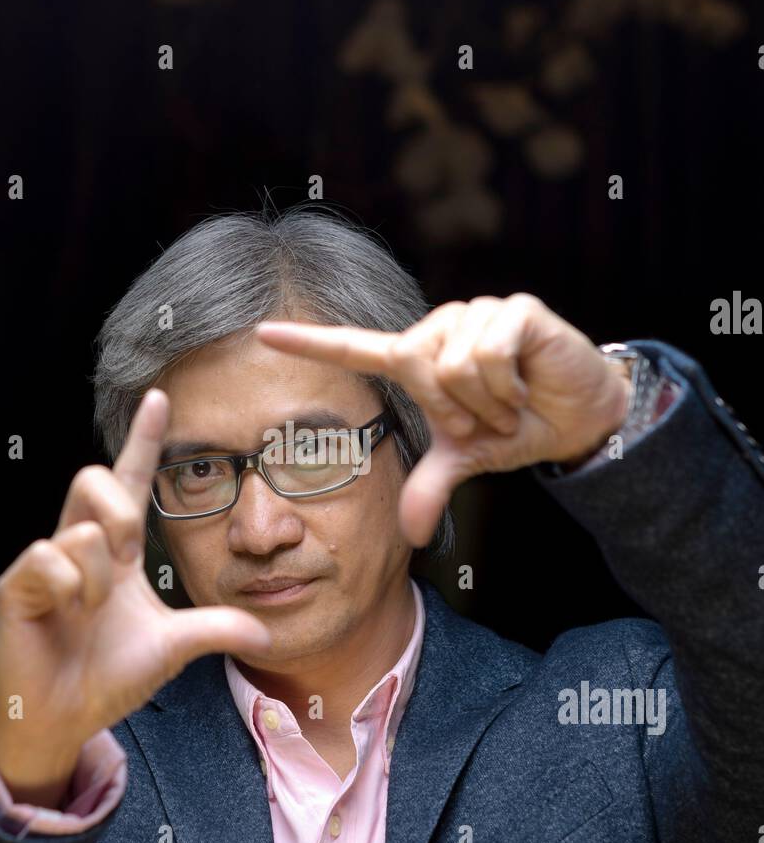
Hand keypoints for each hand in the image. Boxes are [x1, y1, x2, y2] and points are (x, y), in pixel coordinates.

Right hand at [0, 389, 271, 802]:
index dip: (143, 440)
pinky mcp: (16, 586)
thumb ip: (214, 629)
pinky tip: (68, 615)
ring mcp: (44, 564)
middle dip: (120, 511)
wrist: (66, 718)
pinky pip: (49, 559)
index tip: (161, 396)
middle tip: (127, 556)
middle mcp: (78, 546)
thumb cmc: (109, 677)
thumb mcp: (172, 648)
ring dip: (100, 578)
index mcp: (114, 552)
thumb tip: (265, 632)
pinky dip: (70, 590)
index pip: (128, 481)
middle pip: (93, 478)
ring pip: (82, 531)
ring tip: (92, 612)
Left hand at [256, 294, 629, 549]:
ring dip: (487, 402)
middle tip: (486, 419)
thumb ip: (431, 486)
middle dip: (453, 410)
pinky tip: (527, 386)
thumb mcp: (466, 461)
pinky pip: (490, 353)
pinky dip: (508, 385)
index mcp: (418, 360)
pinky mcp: (514, 309)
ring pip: (455, 364)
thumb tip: (410, 534)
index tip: (263, 333)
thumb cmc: (515, 427)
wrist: (579, 418)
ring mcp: (476, 313)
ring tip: (510, 403)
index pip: (355, 347)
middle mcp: (439, 329)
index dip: (310, 344)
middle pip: (416, 366)